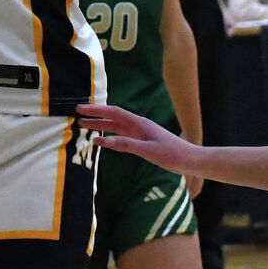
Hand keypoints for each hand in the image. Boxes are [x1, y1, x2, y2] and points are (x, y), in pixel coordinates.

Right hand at [77, 104, 202, 176]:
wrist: (190, 160)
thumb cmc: (171, 154)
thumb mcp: (148, 151)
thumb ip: (127, 145)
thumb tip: (104, 140)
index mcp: (140, 123)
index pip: (114, 113)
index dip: (97, 110)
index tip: (81, 108)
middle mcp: (138, 126)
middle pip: (113, 118)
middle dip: (95, 116)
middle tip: (77, 116)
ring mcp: (140, 134)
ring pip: (116, 127)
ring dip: (101, 126)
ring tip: (84, 127)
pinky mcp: (143, 142)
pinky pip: (122, 137)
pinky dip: (109, 137)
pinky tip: (102, 140)